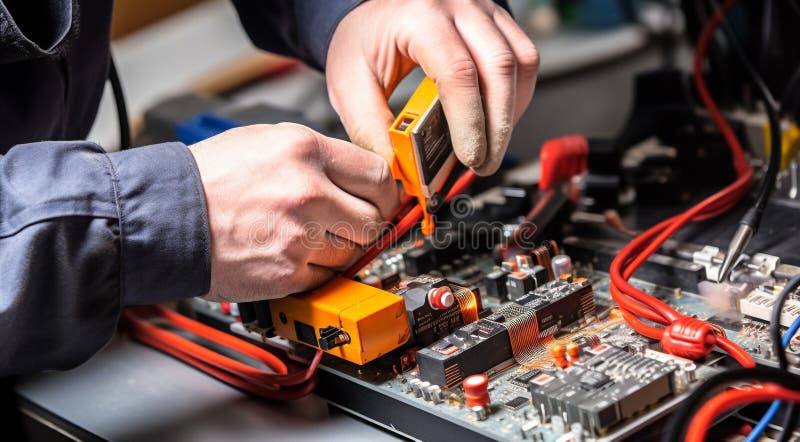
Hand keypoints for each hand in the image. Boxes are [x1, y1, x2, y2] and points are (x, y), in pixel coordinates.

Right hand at [189, 123, 398, 300]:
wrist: (167, 217)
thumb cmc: (211, 179)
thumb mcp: (268, 140)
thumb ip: (321, 156)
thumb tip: (362, 176)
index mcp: (304, 151)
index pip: (379, 176)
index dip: (385, 192)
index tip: (382, 199)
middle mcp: (306, 192)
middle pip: (374, 220)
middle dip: (366, 223)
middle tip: (347, 221)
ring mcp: (299, 236)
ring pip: (355, 252)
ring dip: (340, 248)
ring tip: (308, 235)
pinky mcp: (288, 272)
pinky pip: (328, 275)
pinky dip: (317, 269)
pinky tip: (291, 253)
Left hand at [326, 0, 538, 175]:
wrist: (373, 10)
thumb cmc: (363, 38)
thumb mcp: (349, 82)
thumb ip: (371, 127)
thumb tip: (399, 170)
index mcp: (419, 17)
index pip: (457, 72)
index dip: (469, 121)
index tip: (468, 157)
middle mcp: (457, 6)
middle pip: (500, 67)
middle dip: (497, 127)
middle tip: (483, 163)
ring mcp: (482, 11)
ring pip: (519, 63)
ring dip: (510, 113)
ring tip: (490, 147)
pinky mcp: (496, 21)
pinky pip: (522, 59)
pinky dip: (515, 96)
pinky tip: (496, 119)